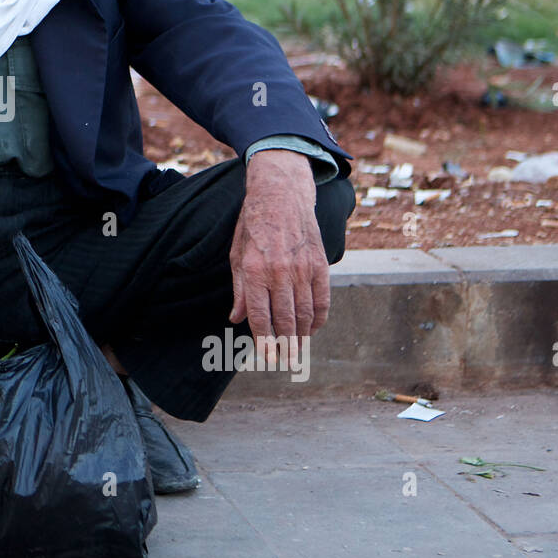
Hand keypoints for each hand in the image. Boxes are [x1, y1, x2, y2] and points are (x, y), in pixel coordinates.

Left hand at [228, 150, 329, 363]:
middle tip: (285, 362)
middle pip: (285, 319)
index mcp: (254, 270)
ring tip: (297, 351)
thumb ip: (239, 290)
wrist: (281, 195)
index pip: (260, 315)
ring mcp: (303, 268)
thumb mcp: (236, 254)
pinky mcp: (320, 264)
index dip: (264, 340)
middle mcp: (280, 272)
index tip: (267, 358)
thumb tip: (235, 318)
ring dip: (302, 336)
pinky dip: (319, 318)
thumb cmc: (253, 226)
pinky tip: (313, 329)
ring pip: (305, 313)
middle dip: (285, 345)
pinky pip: (322, 299)